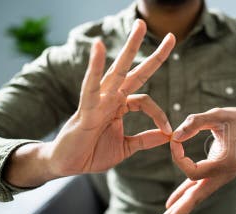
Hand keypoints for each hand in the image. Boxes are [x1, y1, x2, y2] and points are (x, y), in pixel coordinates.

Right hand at [5, 19, 175, 186]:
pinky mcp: (86, 109)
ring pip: (116, 70)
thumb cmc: (91, 153)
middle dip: (150, 52)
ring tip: (140, 25)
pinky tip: (98, 46)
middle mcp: (110, 98)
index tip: (168, 131)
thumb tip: (168, 136)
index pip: (145, 100)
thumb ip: (146, 140)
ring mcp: (98, 100)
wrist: (66, 165)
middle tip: (169, 34)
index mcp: (119, 106)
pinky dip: (94, 66)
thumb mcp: (126, 147)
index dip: (160, 115)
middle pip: (133, 70)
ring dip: (129, 47)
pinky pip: (91, 85)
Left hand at [155, 107, 235, 213]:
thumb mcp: (218, 115)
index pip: (193, 171)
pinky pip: (195, 189)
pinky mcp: (214, 175)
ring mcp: (218, 178)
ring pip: (194, 199)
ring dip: (177, 213)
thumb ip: (195, 122)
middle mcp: (222, 176)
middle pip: (195, 200)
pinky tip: (169, 208)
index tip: (174, 138)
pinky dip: (182, 198)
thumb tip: (174, 137)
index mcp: (225, 164)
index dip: (178, 156)